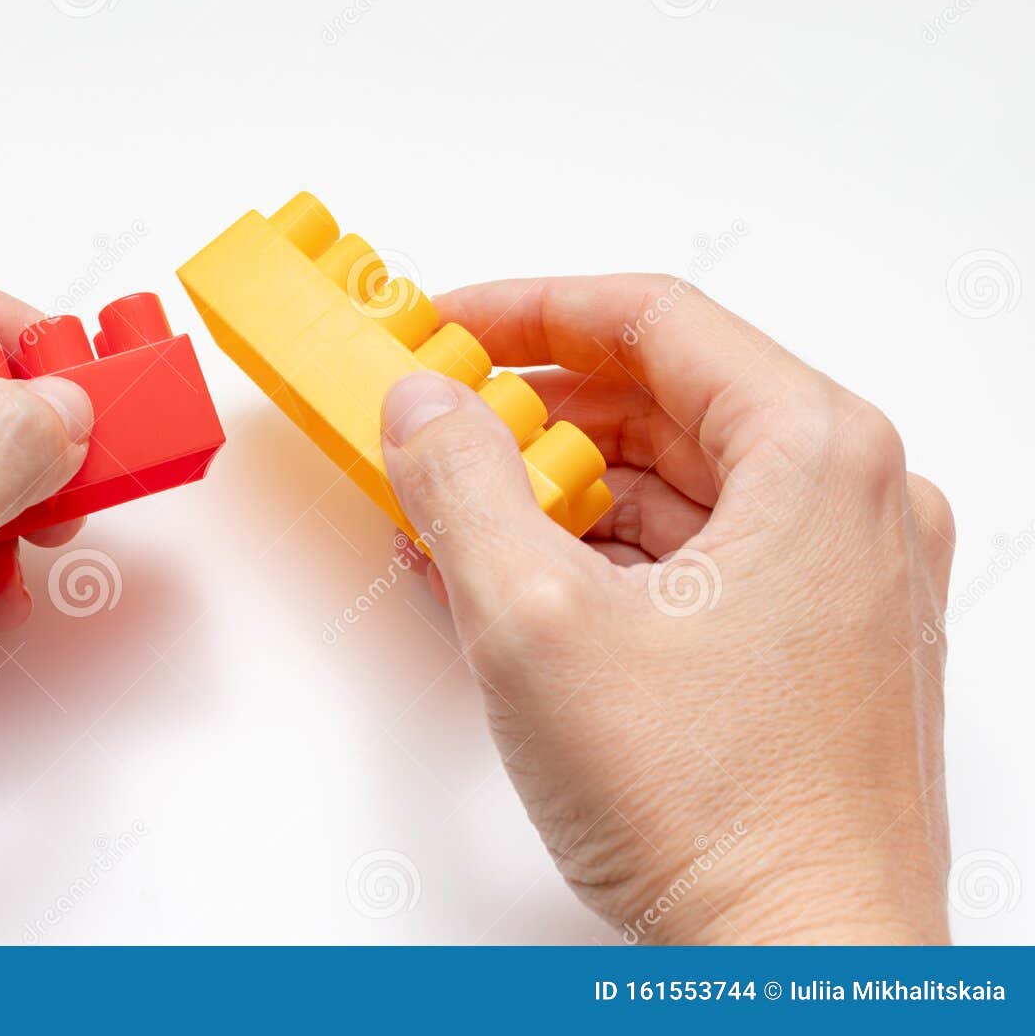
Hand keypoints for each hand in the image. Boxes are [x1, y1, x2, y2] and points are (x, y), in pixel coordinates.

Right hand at [380, 275, 953, 943]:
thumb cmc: (719, 813)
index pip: (656, 319)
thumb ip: (460, 484)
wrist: (798, 971)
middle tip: (437, 422)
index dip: (528, 308)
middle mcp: (853, 505)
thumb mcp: (536, 622)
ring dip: (557, 488)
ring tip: (453, 512)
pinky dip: (599, 555)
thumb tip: (424, 406)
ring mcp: (843, 580)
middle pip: (667, 399)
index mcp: (821, 458)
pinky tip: (512, 581)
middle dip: (534, 409)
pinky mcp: (814, 646)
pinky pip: (693, 557)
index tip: (446, 328)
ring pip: (677, 483)